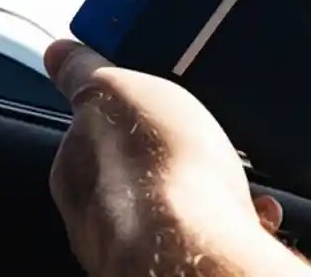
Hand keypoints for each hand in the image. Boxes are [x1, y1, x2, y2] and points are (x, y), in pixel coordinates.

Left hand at [45, 40, 292, 276]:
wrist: (198, 246)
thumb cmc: (153, 170)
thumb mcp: (113, 88)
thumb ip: (85, 73)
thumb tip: (58, 54)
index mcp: (73, 170)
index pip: (89, 134)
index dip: (121, 113)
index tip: (149, 99)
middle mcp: (98, 217)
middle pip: (134, 172)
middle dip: (169, 152)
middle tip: (198, 133)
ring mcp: (140, 245)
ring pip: (176, 205)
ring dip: (205, 186)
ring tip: (232, 173)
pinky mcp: (184, 262)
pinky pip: (211, 235)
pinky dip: (233, 219)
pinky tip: (252, 210)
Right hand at [184, 0, 310, 143]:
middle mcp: (285, 10)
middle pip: (211, 12)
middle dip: (181, 20)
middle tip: (146, 31)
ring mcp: (290, 60)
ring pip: (226, 60)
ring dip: (202, 65)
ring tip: (170, 70)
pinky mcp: (297, 105)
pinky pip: (251, 104)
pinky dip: (231, 103)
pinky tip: (211, 105)